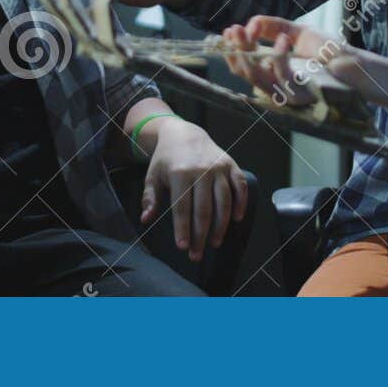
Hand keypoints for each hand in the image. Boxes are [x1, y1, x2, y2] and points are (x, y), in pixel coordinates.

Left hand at [140, 119, 247, 260]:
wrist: (184, 133)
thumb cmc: (166, 159)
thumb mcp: (152, 175)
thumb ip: (150, 198)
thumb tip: (145, 219)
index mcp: (180, 173)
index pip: (182, 207)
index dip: (183, 229)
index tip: (183, 247)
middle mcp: (202, 170)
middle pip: (203, 209)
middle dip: (200, 235)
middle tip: (197, 255)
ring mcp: (218, 168)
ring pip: (224, 201)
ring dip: (221, 225)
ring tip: (215, 243)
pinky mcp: (231, 165)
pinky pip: (239, 186)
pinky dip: (241, 203)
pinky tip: (237, 220)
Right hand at [221, 16, 347, 107]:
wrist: (357, 67)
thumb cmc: (330, 51)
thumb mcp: (299, 32)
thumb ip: (275, 27)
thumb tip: (252, 22)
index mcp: (273, 72)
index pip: (243, 65)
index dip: (233, 49)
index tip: (230, 30)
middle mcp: (276, 85)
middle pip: (245, 72)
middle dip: (236, 50)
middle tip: (233, 30)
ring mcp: (286, 93)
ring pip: (256, 77)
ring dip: (249, 53)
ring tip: (248, 30)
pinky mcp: (300, 95)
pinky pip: (282, 77)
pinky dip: (279, 56)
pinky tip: (283, 39)